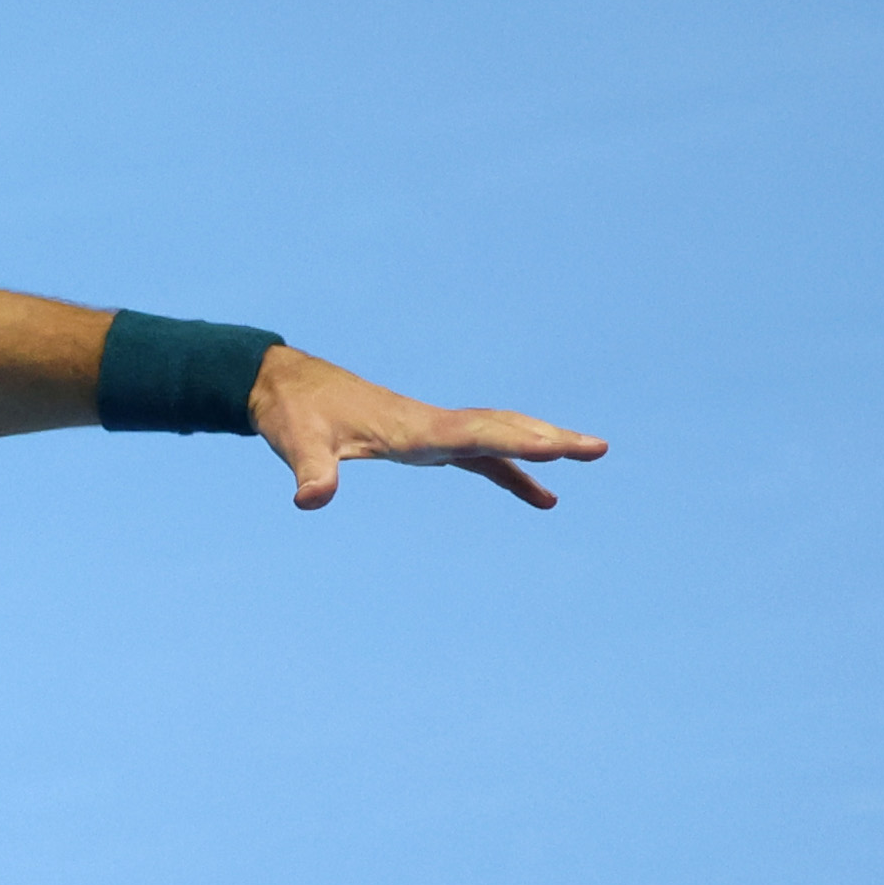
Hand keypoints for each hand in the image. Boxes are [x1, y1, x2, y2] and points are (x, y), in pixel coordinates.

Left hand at [254, 346, 606, 510]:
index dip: (515, 444)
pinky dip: (512, 471)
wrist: (285, 384)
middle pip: (501, 429)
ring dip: (543, 445)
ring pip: (499, 434)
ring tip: (591, 454)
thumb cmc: (293, 414)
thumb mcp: (297, 444)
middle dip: (550, 438)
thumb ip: (309, 472)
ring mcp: (432, 430)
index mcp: (411, 428)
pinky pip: (480, 455)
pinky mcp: (425, 440)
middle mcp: (430, 425)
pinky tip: (541, 495)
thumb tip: (310, 499)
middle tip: (598, 448)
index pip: (473, 436)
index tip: (558, 446)